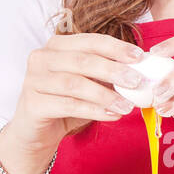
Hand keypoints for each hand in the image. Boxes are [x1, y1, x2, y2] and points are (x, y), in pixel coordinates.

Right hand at [3, 33, 144, 164]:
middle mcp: (41, 58)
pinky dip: (93, 110)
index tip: (140, 57)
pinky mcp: (33, 104)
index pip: (90, 41)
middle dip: (113, 70)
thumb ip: (107, 76)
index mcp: (56, 46)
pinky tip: (112, 115)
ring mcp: (34, 80)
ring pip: (76, 84)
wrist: (36, 132)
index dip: (116, 47)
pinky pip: (68, 105)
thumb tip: (140, 71)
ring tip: (127, 105)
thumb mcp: (88, 85)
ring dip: (106, 95)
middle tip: (137, 81)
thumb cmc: (65, 104)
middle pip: (83, 60)